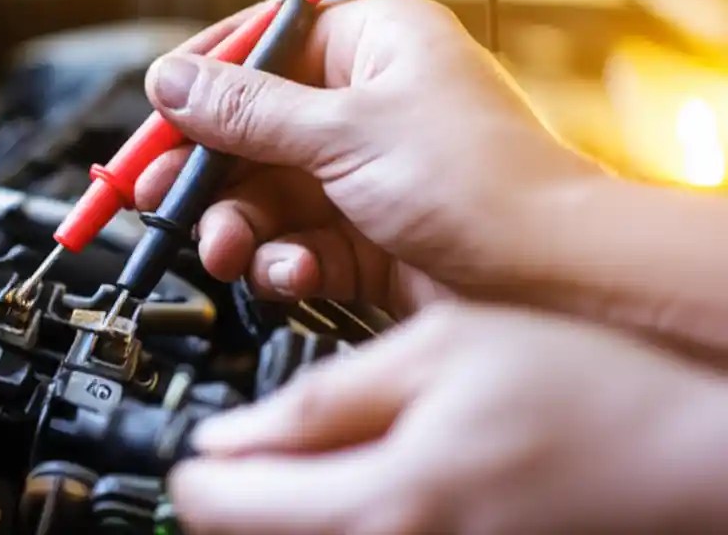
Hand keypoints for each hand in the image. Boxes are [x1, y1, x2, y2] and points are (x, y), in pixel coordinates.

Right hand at [134, 0, 601, 313]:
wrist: (554, 282)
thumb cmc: (480, 184)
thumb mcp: (344, 132)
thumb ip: (247, 110)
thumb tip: (171, 79)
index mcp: (372, 47)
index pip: (261, 46)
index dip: (201, 82)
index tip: (154, 116)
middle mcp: (365, 105)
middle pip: (250, 131)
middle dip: (206, 172)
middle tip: (159, 197)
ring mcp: (364, 174)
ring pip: (266, 196)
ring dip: (238, 226)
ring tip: (226, 249)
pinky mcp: (365, 237)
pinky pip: (296, 243)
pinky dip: (284, 262)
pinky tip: (293, 273)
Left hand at [169, 302, 727, 533]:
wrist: (690, 452)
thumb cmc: (589, 389)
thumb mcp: (440, 351)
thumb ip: (326, 398)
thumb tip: (233, 435)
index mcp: (380, 499)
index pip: (221, 508)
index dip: (191, 469)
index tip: (190, 440)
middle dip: (228, 496)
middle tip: (239, 446)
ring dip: (280, 508)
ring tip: (301, 454)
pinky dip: (335, 517)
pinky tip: (359, 478)